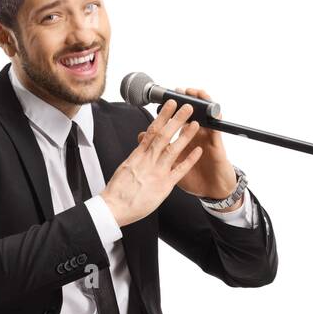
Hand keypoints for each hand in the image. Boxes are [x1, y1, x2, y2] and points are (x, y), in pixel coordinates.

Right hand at [100, 98, 202, 227]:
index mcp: (138, 156)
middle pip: (164, 135)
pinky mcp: (164, 186)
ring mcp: (157, 172)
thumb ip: (136, 157)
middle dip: (176, 119)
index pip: (152, 131)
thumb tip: (141, 148)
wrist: (114, 207)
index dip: (162, 117)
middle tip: (186, 107)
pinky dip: (189, 160)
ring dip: (185, 135)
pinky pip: (179, 171)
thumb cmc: (118, 191)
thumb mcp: (125, 168)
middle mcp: (148, 161)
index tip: (169, 106)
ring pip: (172, 149)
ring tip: (195, 124)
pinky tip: (198, 151)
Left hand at [152, 86, 236, 200]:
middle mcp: (195, 138)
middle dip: (183, 103)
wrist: (214, 192)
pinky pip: (216, 130)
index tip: (163, 101)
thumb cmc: (195, 181)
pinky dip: (214, 119)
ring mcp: (206, 140)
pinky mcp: (217, 145)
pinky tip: (212, 110)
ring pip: (204, 117)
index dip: (169, 112)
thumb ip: (158, 153)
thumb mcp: (172, 168)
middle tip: (178, 91)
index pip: (175, 123)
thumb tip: (141, 138)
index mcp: (183, 143)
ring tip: (195, 93)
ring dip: (200, 104)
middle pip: (189, 117)